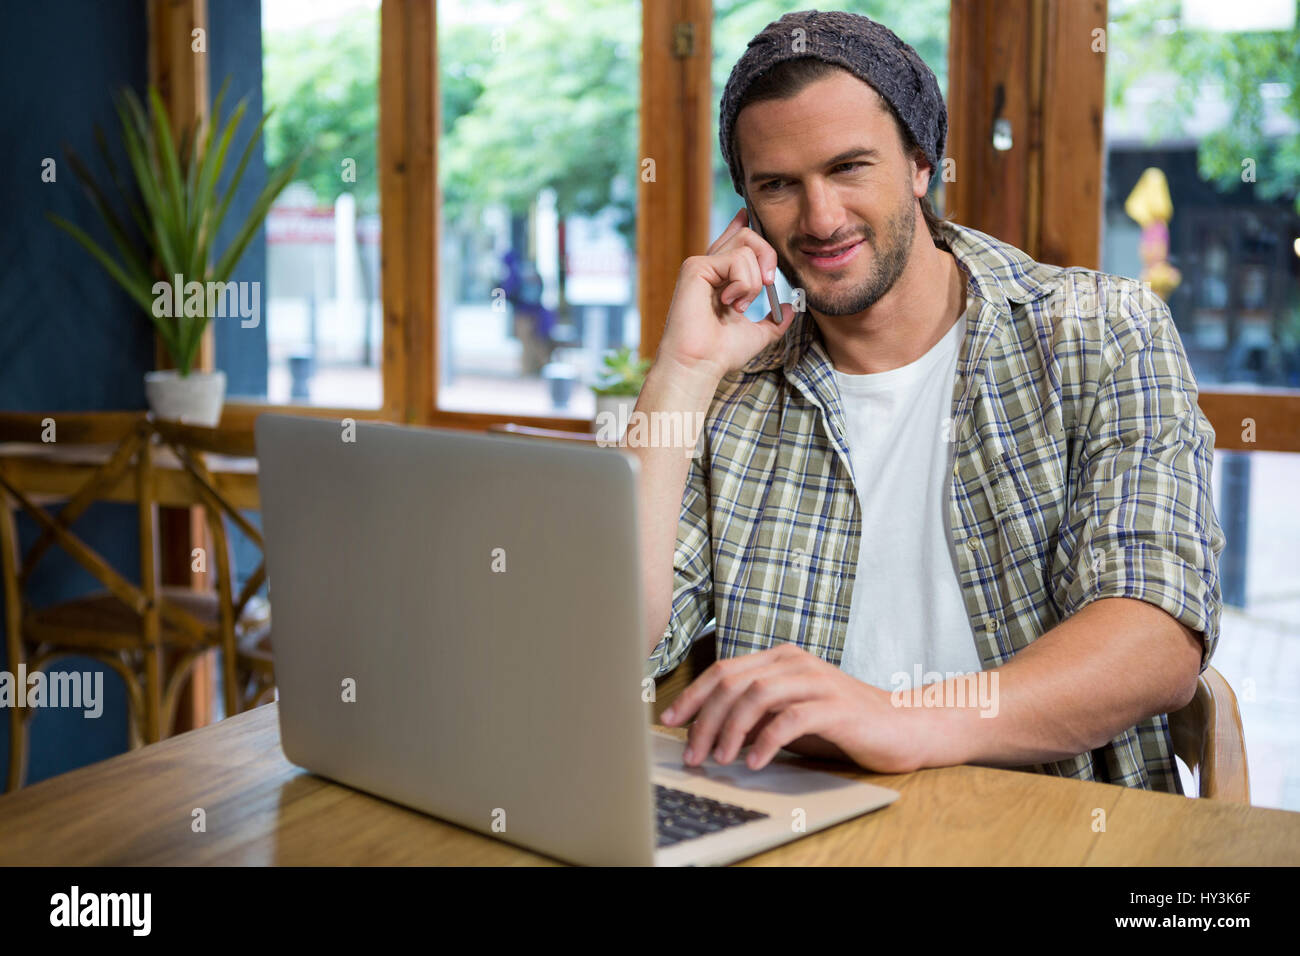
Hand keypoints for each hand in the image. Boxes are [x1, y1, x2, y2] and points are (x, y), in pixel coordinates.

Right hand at [656, 208, 796, 384]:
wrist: (701, 365)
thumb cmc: (720, 354)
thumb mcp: (758, 335)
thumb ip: (775, 320)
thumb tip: (791, 307)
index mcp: (720, 278)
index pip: (733, 241)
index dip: (743, 225)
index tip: (748, 214)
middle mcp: (709, 267)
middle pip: (748, 235)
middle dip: (768, 256)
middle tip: (769, 285)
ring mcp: (701, 265)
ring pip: (747, 247)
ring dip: (754, 282)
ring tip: (737, 306)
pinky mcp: (696, 267)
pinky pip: (737, 260)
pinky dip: (743, 284)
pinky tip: (728, 303)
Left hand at [658, 643, 938, 772]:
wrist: (903, 726)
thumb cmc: (843, 723)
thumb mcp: (790, 714)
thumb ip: (755, 714)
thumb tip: (707, 732)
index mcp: (780, 658)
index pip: (723, 671)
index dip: (692, 697)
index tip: (669, 723)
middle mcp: (794, 663)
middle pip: (733, 683)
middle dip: (704, 720)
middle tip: (693, 754)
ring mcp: (816, 681)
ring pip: (756, 697)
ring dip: (730, 731)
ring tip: (720, 760)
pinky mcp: (835, 707)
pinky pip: (790, 719)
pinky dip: (767, 741)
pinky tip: (755, 762)